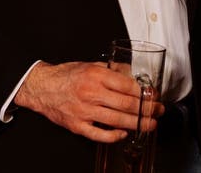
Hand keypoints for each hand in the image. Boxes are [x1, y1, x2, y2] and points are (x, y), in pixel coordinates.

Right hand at [13, 61, 163, 142]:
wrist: (42, 87)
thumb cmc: (66, 75)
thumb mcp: (90, 65)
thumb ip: (111, 70)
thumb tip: (132, 76)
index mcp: (96, 76)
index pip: (128, 86)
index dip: (145, 93)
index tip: (154, 96)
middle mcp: (91, 93)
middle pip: (126, 105)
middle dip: (147, 110)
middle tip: (158, 111)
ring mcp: (84, 111)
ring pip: (117, 121)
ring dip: (137, 124)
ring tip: (149, 125)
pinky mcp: (78, 125)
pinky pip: (99, 134)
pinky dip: (114, 136)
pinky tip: (123, 133)